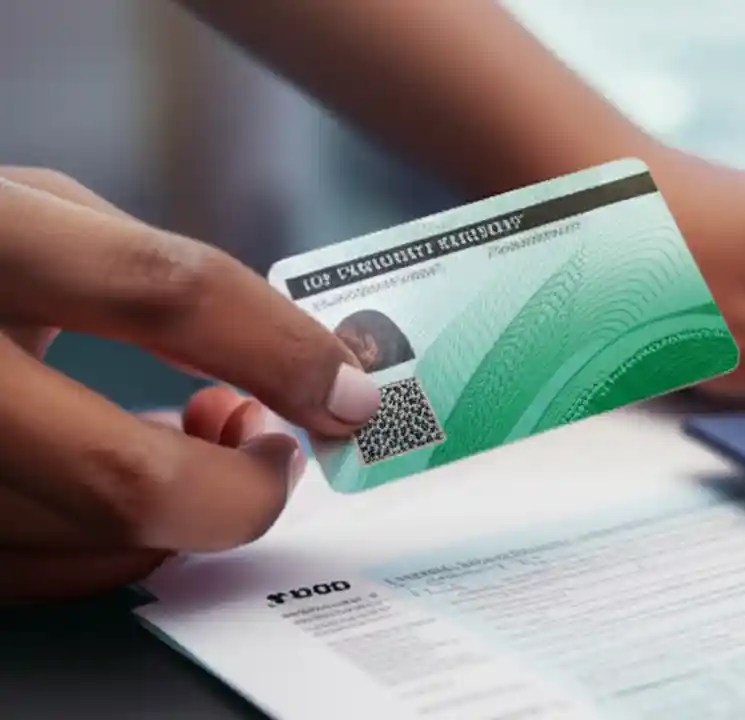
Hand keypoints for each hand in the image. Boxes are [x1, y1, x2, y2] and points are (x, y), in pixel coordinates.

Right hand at [0, 168, 380, 602]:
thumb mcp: (36, 215)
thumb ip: (161, 278)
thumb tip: (302, 364)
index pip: (166, 293)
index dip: (284, 352)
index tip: (350, 394)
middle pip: (125, 479)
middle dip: (241, 493)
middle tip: (282, 455)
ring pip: (87, 547)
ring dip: (186, 517)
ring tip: (206, 444)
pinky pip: (41, 578)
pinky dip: (120, 549)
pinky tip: (134, 484)